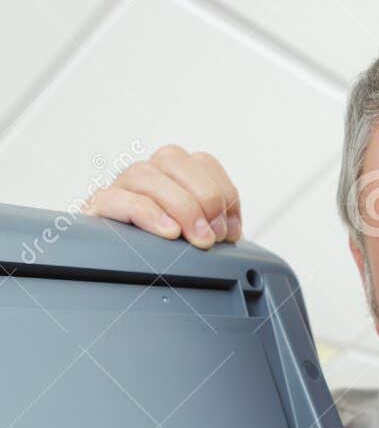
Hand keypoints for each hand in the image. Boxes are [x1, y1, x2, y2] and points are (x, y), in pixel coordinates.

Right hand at [85, 144, 241, 248]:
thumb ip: (210, 228)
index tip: (232, 231)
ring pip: (145, 174)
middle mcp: (144, 175)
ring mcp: (119, 188)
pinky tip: (168, 232)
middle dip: (205, 198)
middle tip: (214, 236)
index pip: (202, 162)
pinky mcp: (98, 208)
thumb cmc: (156, 252)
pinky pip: (117, 199)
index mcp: (170, 177)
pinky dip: (148, 214)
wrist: (110, 268)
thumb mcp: (191, 239)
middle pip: (174, 159)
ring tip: (196, 239)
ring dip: (180, 206)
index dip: (224, 193)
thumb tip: (230, 233)